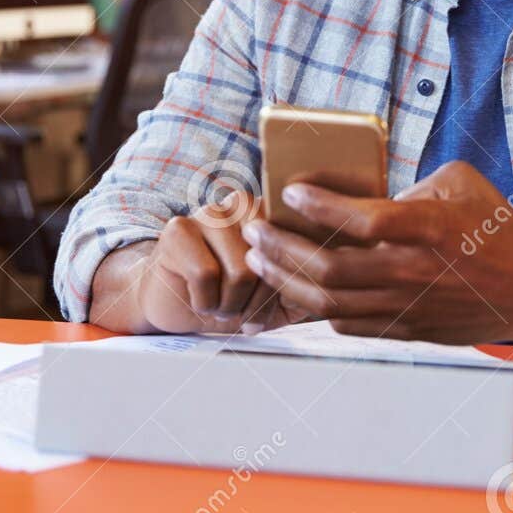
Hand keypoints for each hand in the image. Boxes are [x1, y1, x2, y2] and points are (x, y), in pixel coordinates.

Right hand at [133, 192, 310, 334]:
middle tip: (241, 308)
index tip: (272, 305)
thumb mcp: (281, 298)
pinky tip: (200, 299)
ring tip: (222, 305)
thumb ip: (308, 285)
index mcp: (275, 214)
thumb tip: (334, 282)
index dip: (286, 288)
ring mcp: (210, 212)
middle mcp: (244, 204)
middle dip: (258, 301)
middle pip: (271, 263)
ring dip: (230, 305)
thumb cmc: (232, 298)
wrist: (178, 307)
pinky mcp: (178, 229)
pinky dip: (205, 302)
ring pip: (241, 271)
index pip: (299, 249)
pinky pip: (205, 274)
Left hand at [240, 161, 512, 342]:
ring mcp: (408, 306)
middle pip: (330, 267)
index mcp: (430, 228)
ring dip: (285, 279)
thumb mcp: (460, 182)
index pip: (362, 220)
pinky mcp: (407, 330)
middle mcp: (414, 271)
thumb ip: (410, 184)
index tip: (291, 193)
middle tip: (255, 228)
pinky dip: (312, 306)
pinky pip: (346, 325)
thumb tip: (365, 194)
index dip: (319, 207)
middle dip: (281, 247)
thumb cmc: (497, 227)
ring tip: (260, 258)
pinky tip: (293, 286)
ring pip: (328, 302)